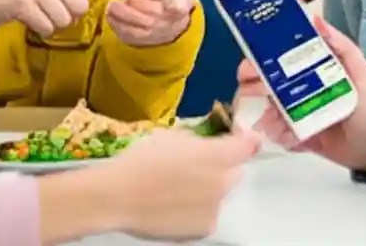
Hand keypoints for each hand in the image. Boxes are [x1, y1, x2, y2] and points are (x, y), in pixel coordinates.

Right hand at [0, 0, 129, 35]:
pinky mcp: (22, 2)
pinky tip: (29, 19)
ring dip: (53, 24)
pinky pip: (47, 27)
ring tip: (38, 13)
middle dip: (69, 15)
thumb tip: (87, 7)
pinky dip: (41, 30)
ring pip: (64, 19)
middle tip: (51, 9)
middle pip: (80, 6)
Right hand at [98, 128, 259, 239]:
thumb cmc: (139, 162)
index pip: (248, 146)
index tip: (244, 140)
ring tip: (178, 189)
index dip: (246, 141)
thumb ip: (198, 141)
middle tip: (196, 166)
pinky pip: (207, 215)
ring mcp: (214, 208)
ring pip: (219, 195)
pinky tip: (174, 205)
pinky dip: (197, 211)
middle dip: (221, 168)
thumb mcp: (171, 137)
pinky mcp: (204, 228)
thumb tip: (207, 145)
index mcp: (217, 155)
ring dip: (208, 190)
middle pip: (235, 172)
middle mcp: (222, 182)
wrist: (117, 196)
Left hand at [107, 0, 203, 46]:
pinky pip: (128, 37)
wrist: (158, 1)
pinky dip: (117, 25)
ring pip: (138, 30)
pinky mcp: (142, 40)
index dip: (161, 6)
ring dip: (123, 16)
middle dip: (135, 7)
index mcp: (180, 2)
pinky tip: (113, 14)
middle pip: (151, 19)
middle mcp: (170, 22)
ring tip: (114, 4)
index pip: (176, 9)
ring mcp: (156, 33)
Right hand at [235, 15, 365, 173]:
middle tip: (254, 90)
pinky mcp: (293, 136)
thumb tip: (315, 19)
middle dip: (251, 85)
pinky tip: (292, 137)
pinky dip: (279, 135)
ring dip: (267, 115)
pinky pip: (276, 134)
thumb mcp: (360, 72)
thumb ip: (341, 46)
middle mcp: (294, 90)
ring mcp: (292, 114)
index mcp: (307, 70)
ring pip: (265, 110)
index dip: (260, 56)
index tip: (253, 59)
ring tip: (278, 121)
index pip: (277, 58)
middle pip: (261, 83)